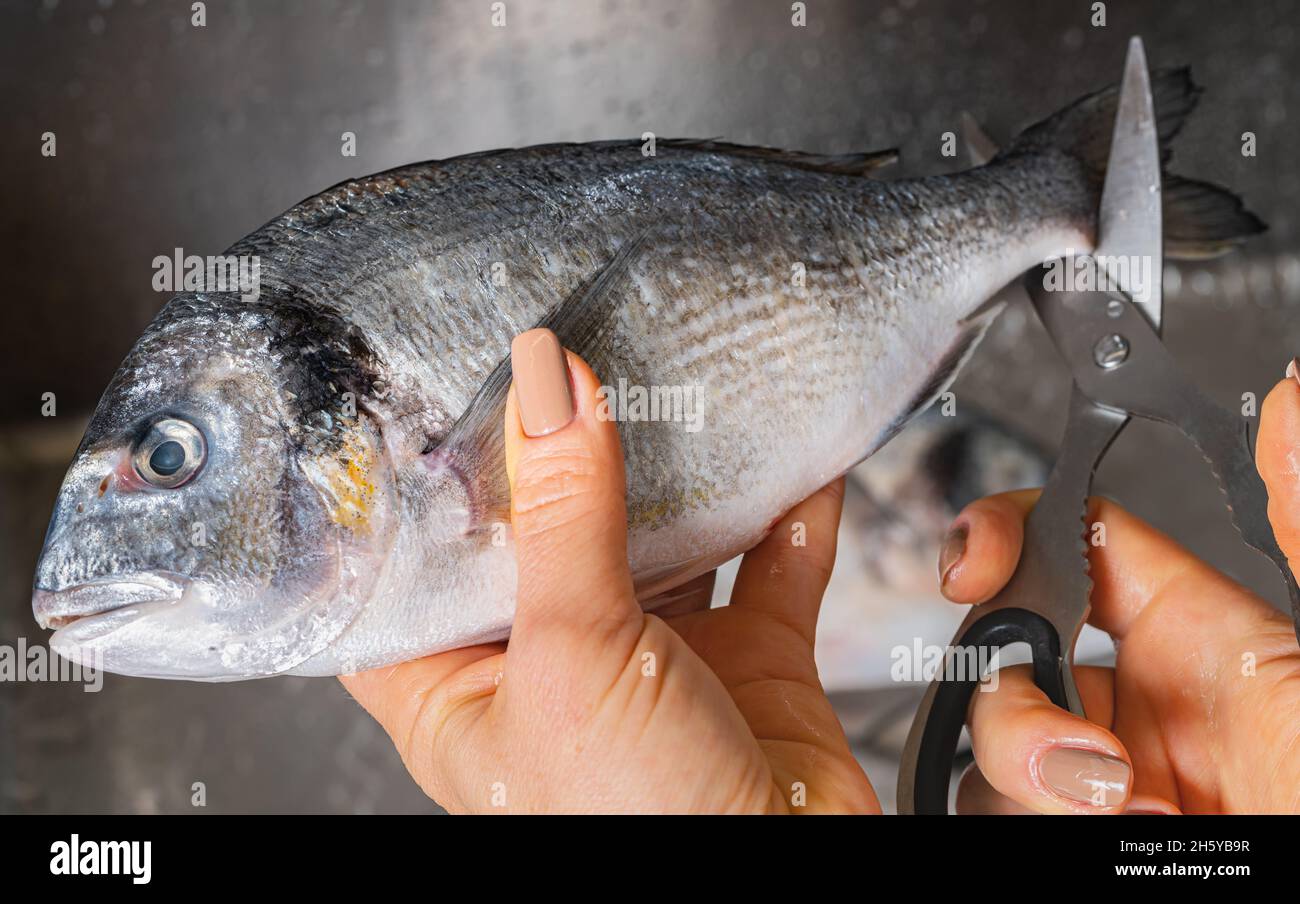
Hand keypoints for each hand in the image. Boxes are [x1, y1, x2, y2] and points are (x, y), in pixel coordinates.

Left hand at [340, 329, 877, 813]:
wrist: (792, 894)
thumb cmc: (636, 827)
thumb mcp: (571, 656)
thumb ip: (561, 514)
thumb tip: (547, 384)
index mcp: (461, 686)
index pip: (416, 566)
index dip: (421, 484)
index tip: (438, 387)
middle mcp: (552, 665)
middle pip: (546, 533)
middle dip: (567, 454)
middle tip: (574, 359)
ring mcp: (654, 660)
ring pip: (662, 540)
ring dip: (683, 475)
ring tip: (680, 382)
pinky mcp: (746, 661)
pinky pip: (770, 566)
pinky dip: (790, 513)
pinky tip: (797, 454)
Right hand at [938, 372, 1299, 813]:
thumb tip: (1296, 392)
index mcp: (1202, 641)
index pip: (1074, 545)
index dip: (1007, 536)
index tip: (974, 565)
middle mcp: (1144, 709)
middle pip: (1009, 651)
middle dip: (1012, 691)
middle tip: (1082, 751)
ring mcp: (1107, 785)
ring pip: (992, 742)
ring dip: (1026, 772)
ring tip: (1118, 813)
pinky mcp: (1075, 828)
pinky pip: (996, 806)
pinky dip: (1025, 811)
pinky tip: (1108, 830)